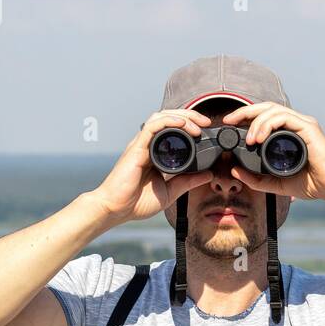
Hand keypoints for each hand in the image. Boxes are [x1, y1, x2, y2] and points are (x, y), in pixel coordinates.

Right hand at [82, 109, 213, 224]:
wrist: (116, 210)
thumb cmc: (136, 202)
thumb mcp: (170, 191)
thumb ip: (188, 182)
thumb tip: (208, 174)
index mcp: (156, 153)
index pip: (173, 129)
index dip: (191, 124)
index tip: (206, 130)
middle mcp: (148, 145)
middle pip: (168, 118)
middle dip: (189, 115)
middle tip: (206, 121)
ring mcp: (141, 145)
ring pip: (161, 117)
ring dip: (181, 117)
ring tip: (197, 124)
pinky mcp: (136, 148)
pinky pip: (152, 127)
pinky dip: (168, 121)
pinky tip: (182, 123)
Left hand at [221, 102, 324, 202]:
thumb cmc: (312, 183)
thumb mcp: (276, 183)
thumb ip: (256, 179)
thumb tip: (234, 170)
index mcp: (289, 132)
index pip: (264, 116)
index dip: (245, 116)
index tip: (229, 125)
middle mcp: (296, 123)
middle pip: (266, 107)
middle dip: (244, 111)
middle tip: (229, 121)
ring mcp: (303, 123)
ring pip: (273, 109)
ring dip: (256, 121)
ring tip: (248, 139)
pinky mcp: (309, 127)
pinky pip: (284, 117)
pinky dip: (268, 124)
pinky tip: (259, 137)